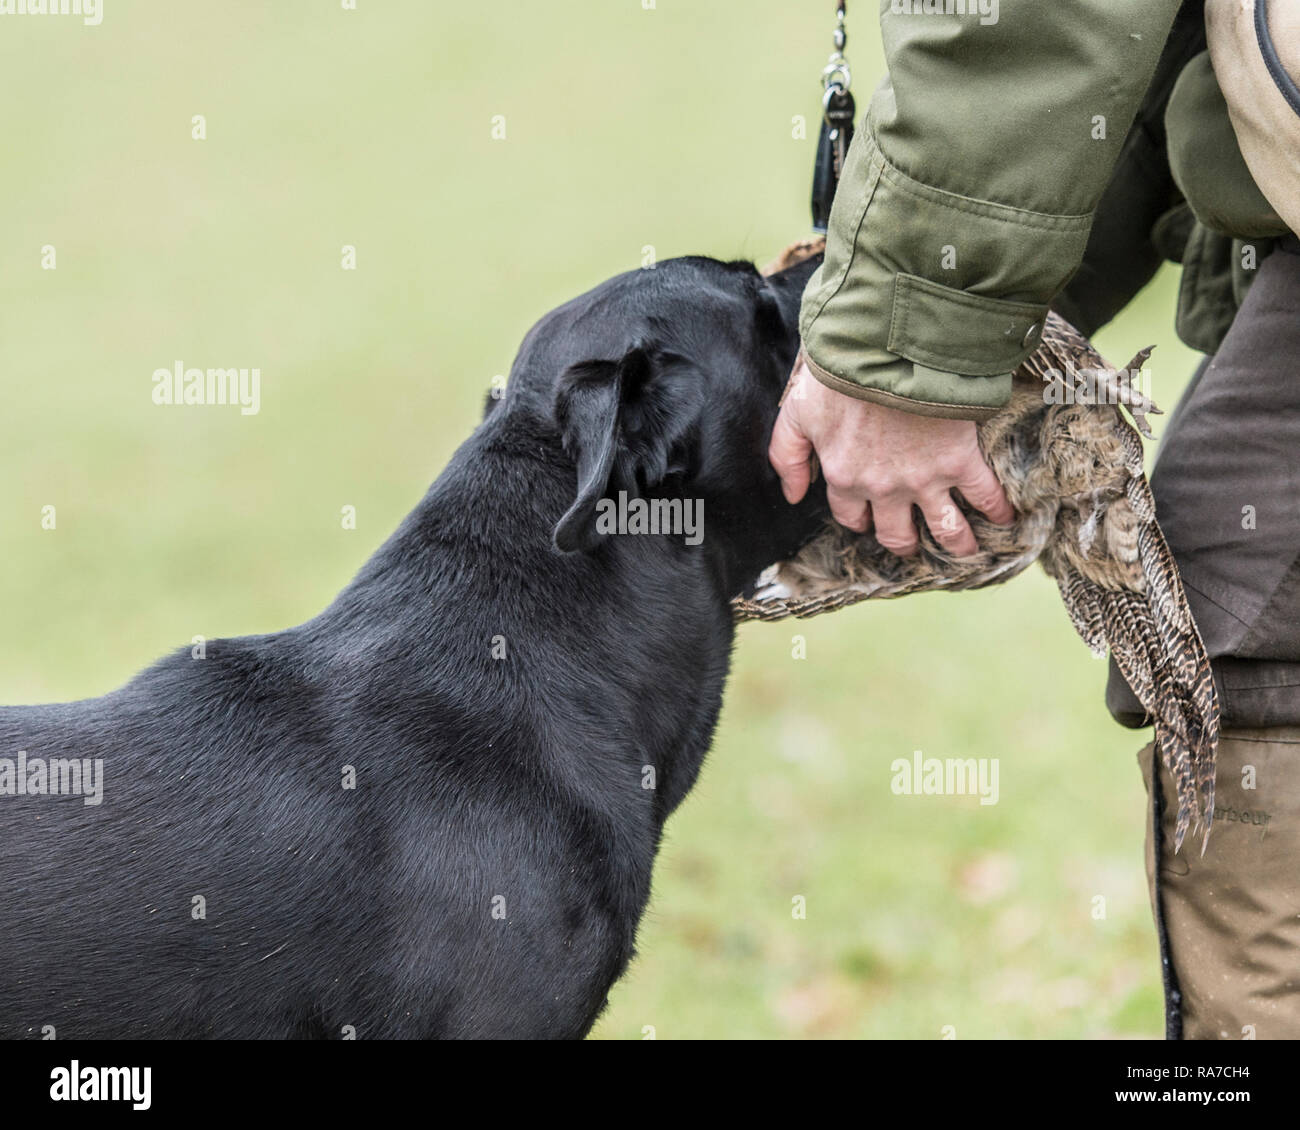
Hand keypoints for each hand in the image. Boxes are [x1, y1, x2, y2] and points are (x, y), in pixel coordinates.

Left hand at [769, 359, 1013, 556]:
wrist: (886, 348)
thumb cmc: (837, 374)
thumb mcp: (796, 413)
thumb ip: (788, 456)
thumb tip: (793, 496)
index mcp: (845, 478)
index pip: (849, 515)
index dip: (857, 518)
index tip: (866, 518)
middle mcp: (884, 488)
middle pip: (895, 533)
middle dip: (902, 541)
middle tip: (911, 542)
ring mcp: (925, 479)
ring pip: (945, 528)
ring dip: (957, 543)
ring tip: (967, 550)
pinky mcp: (959, 460)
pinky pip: (984, 494)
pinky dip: (999, 510)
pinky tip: (1007, 520)